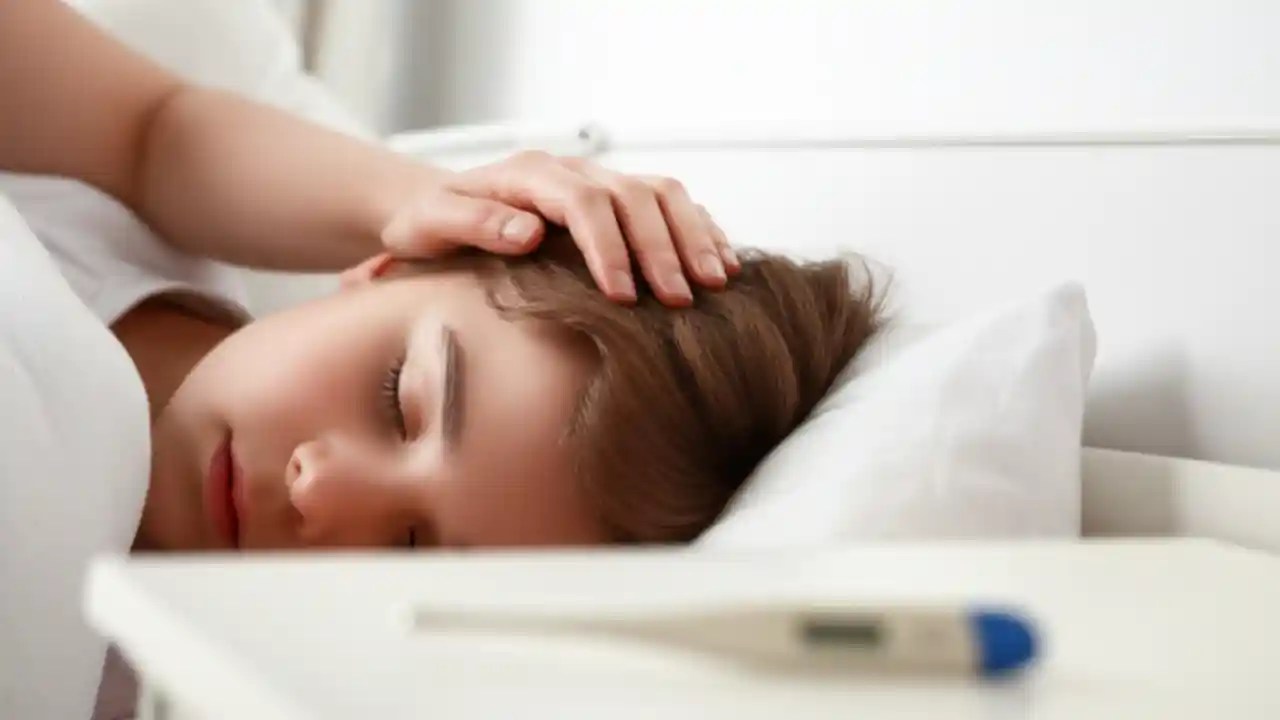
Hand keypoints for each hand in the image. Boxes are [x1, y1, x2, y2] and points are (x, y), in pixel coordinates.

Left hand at [379, 151, 738, 305]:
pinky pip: (671, 204)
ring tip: (715, 283)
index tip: (623, 296)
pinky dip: (701, 230)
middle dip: (663, 248)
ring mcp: (600, 181)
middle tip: (679, 300)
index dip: (609, 247)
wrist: (435, 210)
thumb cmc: (429, 225)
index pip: (585, 202)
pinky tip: (722, 264)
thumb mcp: (430, 225)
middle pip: (636, 195)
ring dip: (693, 236)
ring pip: (663, 193)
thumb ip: (473, 223)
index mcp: (530, 175)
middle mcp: (573, 170)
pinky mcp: (617, 200)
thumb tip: (527, 232)